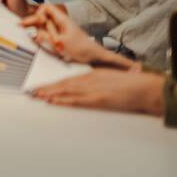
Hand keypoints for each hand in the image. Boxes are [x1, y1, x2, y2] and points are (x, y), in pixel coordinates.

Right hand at [19, 2, 101, 62]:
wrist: (95, 57)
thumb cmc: (83, 49)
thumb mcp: (62, 43)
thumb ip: (46, 37)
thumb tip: (34, 34)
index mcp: (62, 19)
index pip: (46, 8)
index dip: (38, 13)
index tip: (35, 22)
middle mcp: (60, 23)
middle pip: (42, 17)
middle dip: (33, 22)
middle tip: (21, 26)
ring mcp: (59, 30)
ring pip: (44, 27)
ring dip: (40, 33)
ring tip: (41, 40)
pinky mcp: (59, 38)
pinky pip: (47, 35)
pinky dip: (43, 38)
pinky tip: (44, 44)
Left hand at [31, 69, 165, 115]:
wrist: (146, 87)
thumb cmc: (132, 84)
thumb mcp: (111, 79)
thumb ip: (99, 82)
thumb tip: (89, 87)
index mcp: (92, 74)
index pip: (68, 80)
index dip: (53, 84)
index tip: (41, 87)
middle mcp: (89, 79)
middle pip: (62, 84)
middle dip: (46, 88)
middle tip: (30, 91)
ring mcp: (93, 89)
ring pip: (65, 91)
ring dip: (49, 94)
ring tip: (35, 96)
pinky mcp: (98, 99)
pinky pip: (76, 100)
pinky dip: (62, 100)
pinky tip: (52, 101)